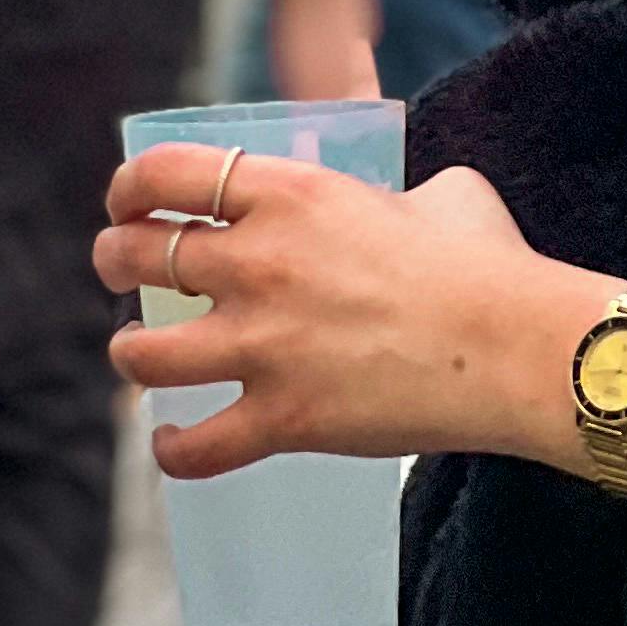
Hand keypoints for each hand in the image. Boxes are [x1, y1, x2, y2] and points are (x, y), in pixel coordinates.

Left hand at [97, 142, 587, 476]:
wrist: (512, 346)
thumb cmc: (487, 262)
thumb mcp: (439, 192)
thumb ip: (398, 192)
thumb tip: (407, 205)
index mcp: (292, 193)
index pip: (168, 176)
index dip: (130, 187)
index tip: (128, 200)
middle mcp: (260, 264)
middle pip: (138, 256)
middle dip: (114, 260)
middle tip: (120, 267)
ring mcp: (264, 346)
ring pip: (143, 354)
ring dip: (130, 353)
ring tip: (136, 353)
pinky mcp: (282, 418)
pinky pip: (195, 447)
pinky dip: (174, 449)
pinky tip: (173, 441)